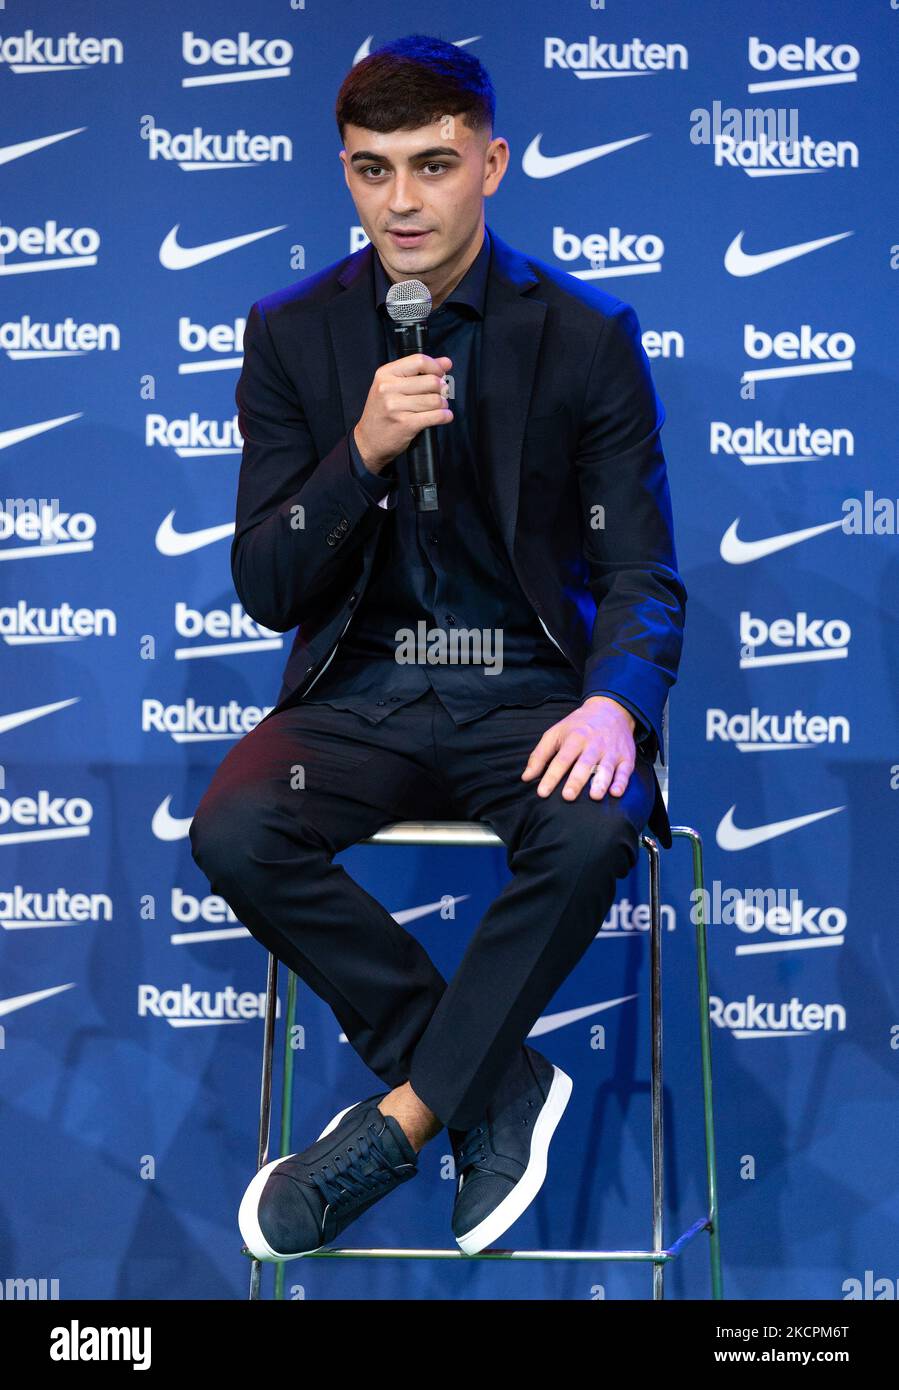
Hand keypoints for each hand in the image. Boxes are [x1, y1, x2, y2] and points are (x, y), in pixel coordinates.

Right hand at [353, 352, 453, 472]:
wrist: (368, 441)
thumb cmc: (382, 412)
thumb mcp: (392, 386)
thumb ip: (419, 371)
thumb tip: (446, 362)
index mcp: (385, 374)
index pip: (419, 361)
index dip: (436, 367)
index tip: (441, 375)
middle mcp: (388, 388)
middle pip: (431, 381)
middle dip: (442, 388)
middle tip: (440, 395)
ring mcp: (396, 407)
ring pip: (436, 399)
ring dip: (443, 404)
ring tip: (438, 408)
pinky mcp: (405, 424)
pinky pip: (436, 416)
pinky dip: (445, 416)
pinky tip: (444, 416)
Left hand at [520, 696, 636, 800]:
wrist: (611, 709)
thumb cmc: (578, 726)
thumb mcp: (555, 734)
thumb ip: (540, 755)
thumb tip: (526, 777)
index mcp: (574, 738)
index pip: (561, 759)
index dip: (551, 776)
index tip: (542, 793)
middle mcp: (593, 744)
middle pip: (584, 764)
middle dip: (576, 780)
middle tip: (568, 796)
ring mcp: (611, 751)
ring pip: (606, 768)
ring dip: (601, 782)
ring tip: (595, 796)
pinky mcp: (626, 757)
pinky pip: (625, 770)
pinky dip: (622, 782)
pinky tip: (616, 793)